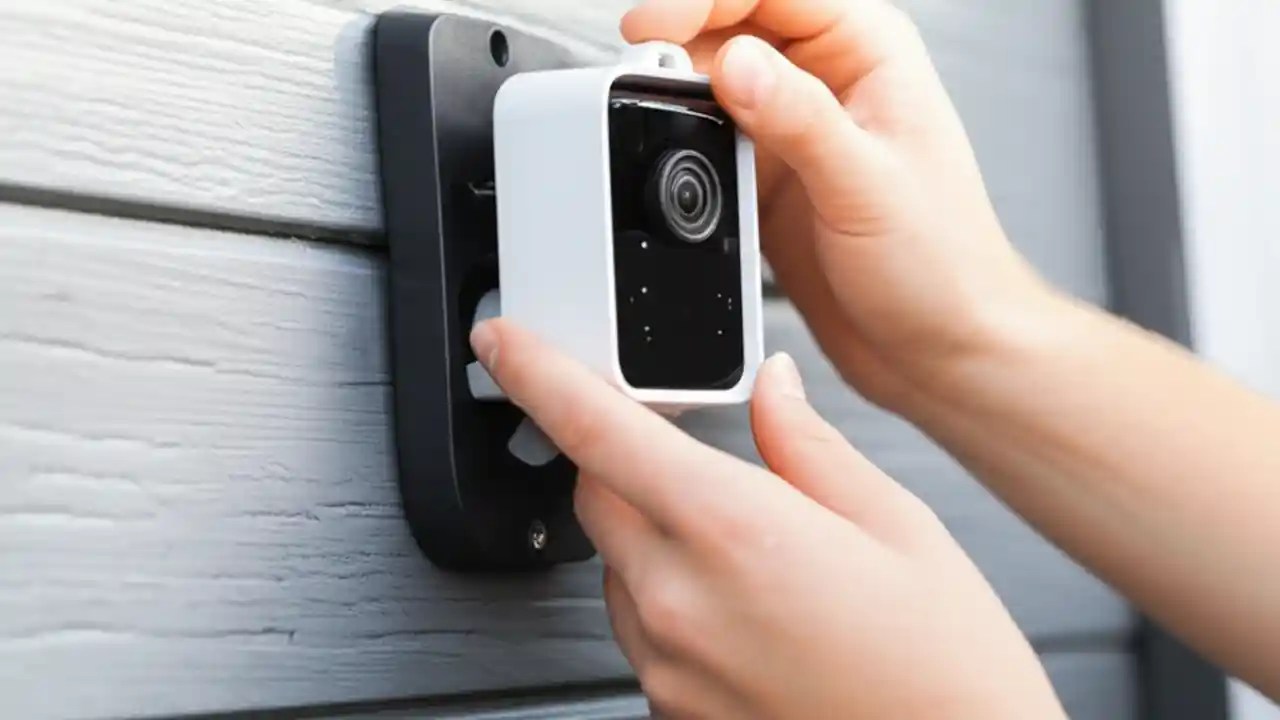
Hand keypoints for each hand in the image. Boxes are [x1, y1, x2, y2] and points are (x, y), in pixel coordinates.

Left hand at [471, 320, 1064, 718]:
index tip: (506, 343)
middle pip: (593, 493)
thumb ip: (808, 444)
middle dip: (619, 455)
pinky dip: (669, 596)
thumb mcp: (898, 527)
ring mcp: (668, 666)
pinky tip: (747, 606)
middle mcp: (680, 602)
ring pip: (614, 563)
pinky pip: (640, 628)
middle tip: (688, 450)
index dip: (535, 372)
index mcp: (735, 531)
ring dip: (649, 532)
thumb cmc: (947, 673)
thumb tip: (771, 386)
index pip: (595, 429)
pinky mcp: (670, 711)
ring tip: (751, 552)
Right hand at [622, 0, 1061, 409]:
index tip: (654, 25)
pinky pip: (707, 140)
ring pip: (712, 82)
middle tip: (638, 67)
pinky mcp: (768, 177)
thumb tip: (732, 63)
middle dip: (680, 39)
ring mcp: (794, 130)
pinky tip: (675, 162)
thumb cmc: (944, 265)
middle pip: (733, 25)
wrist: (939, 349)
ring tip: (649, 113)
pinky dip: (683, 145)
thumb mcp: (866, 185)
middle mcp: (829, 81)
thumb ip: (797, 118)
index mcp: (870, 52)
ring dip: (676, 93)